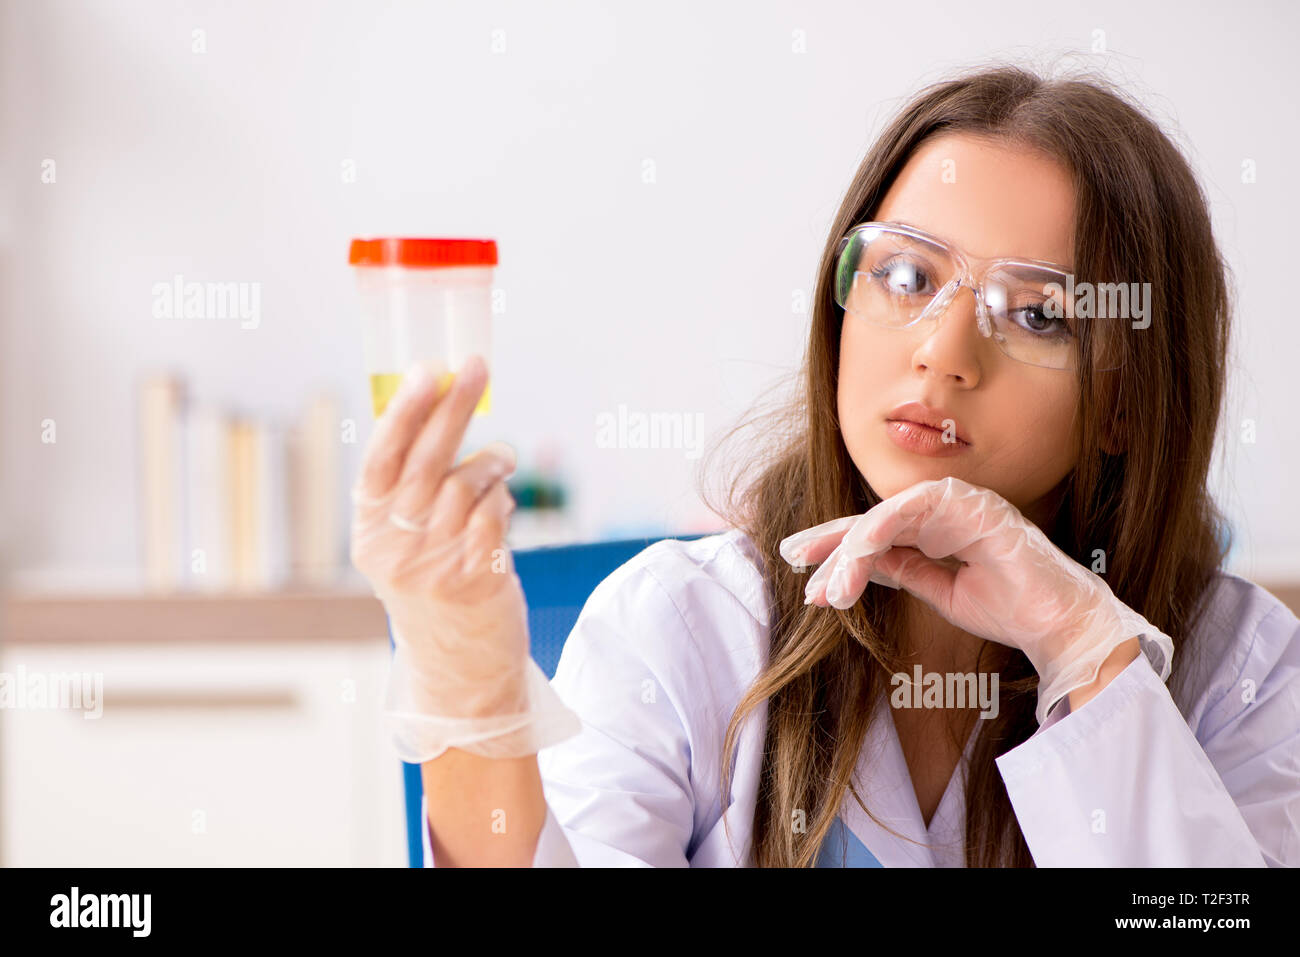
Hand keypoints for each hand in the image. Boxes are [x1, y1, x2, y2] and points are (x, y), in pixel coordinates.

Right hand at [350, 355, 579, 759]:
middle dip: (453, 407)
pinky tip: (503, 501)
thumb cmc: (433, 591)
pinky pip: (496, 515)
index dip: (402, 412)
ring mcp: (434, 565)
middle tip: (475, 368)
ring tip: (500, 461)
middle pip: (426, 461)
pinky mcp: (475, 579)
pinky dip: (504, 499)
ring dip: (491, 461)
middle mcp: (395, 548)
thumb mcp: (404, 546)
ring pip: (467, 484)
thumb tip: (437, 414)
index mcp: (369, 533)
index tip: (426, 371)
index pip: (380, 460)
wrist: (458, 672)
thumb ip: (411, 493)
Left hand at [778, 477, 1172, 723]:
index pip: (879, 531)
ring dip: (850, 554)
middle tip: (793, 562)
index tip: (806, 577)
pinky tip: (855, 564)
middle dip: (829, 543)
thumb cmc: (1010, 607)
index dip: (839, 550)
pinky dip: (876, 538)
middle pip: (874, 520)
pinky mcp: (971, 506)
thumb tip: (862, 563)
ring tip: (829, 592)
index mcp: (941, 522)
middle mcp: (947, 505)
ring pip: (884, 519)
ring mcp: (960, 501)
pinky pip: (908, 515)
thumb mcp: (939, 590)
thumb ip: (904, 569)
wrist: (1059, 625)